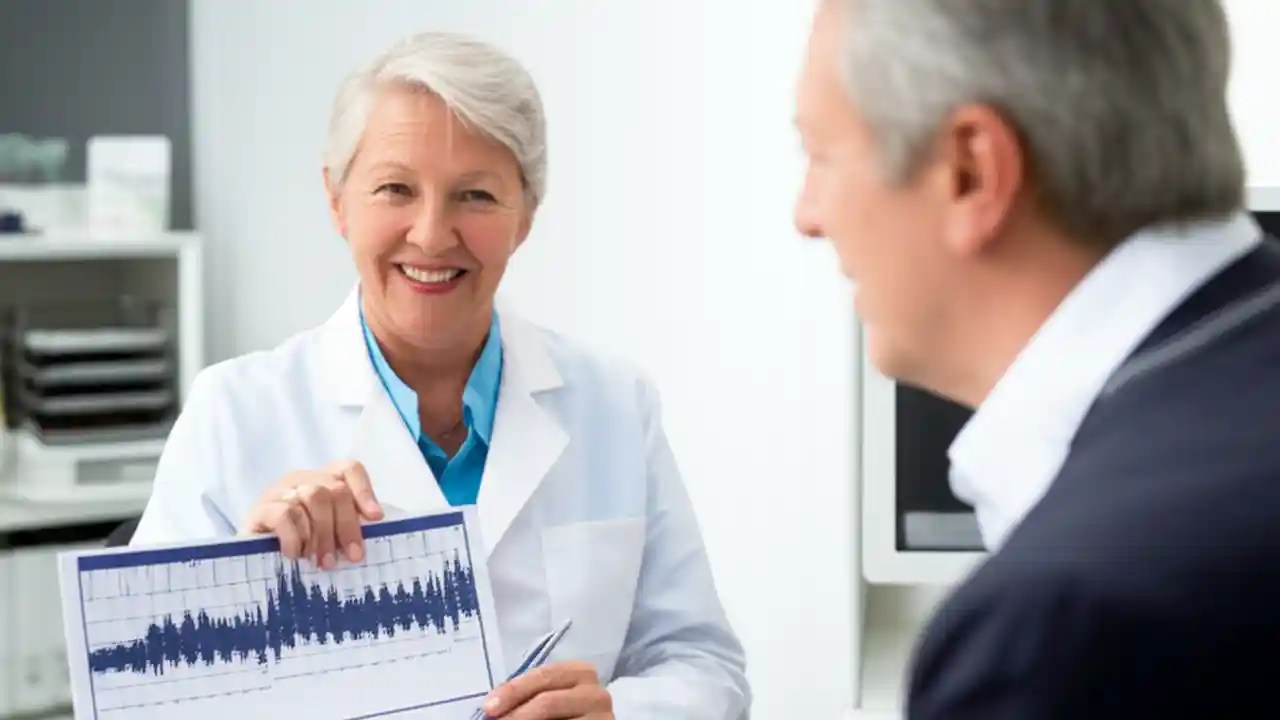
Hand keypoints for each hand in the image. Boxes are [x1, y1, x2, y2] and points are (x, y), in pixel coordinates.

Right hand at [242, 460, 383, 568]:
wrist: (251, 563)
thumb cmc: (299, 548)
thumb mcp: (327, 535)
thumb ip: (348, 526)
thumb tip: (378, 530)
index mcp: (322, 480)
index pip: (349, 469)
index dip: (365, 491)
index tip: (376, 518)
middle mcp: (301, 480)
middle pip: (335, 489)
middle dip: (347, 525)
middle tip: (353, 557)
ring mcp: (278, 492)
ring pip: (314, 497)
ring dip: (323, 534)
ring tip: (323, 562)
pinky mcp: (259, 510)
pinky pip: (286, 513)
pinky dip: (295, 536)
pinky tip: (295, 555)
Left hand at [481, 661, 612, 719]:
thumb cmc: (565, 710)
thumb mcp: (549, 696)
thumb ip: (527, 696)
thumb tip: (492, 708)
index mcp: (582, 673)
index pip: (544, 675)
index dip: (513, 690)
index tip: (489, 707)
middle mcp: (597, 693)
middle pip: (548, 701)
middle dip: (516, 713)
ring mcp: (603, 717)